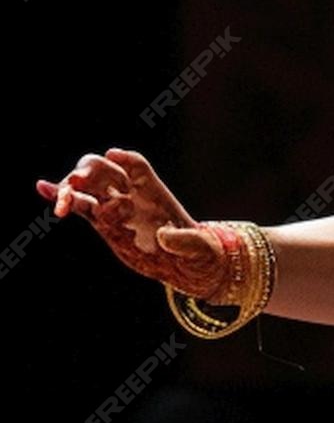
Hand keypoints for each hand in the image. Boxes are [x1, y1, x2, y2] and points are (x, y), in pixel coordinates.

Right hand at [34, 147, 230, 292]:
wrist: (188, 266)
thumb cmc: (201, 253)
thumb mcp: (200, 249)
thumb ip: (185, 241)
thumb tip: (162, 236)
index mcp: (156, 192)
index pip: (137, 165)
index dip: (125, 160)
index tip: (114, 157)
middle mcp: (131, 194)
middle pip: (105, 170)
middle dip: (90, 171)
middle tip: (78, 182)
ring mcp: (114, 206)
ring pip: (87, 187)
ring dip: (70, 188)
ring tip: (62, 203)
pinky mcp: (102, 222)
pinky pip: (80, 206)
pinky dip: (62, 197)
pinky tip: (42, 188)